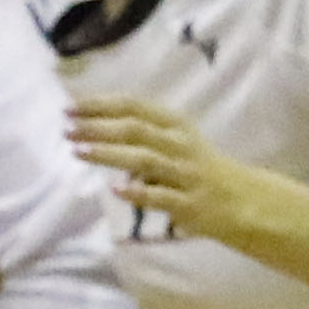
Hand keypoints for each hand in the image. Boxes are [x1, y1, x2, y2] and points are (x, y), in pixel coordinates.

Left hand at [67, 95, 259, 249]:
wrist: (242, 199)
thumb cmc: (198, 167)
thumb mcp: (176, 139)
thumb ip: (142, 130)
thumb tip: (92, 121)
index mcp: (175, 124)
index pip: (134, 106)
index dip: (101, 105)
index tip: (70, 107)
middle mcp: (180, 144)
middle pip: (135, 130)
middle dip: (98, 127)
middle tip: (67, 129)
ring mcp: (185, 174)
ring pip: (144, 159)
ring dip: (109, 154)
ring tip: (79, 151)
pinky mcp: (189, 203)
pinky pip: (161, 196)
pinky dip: (139, 192)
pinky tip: (116, 190)